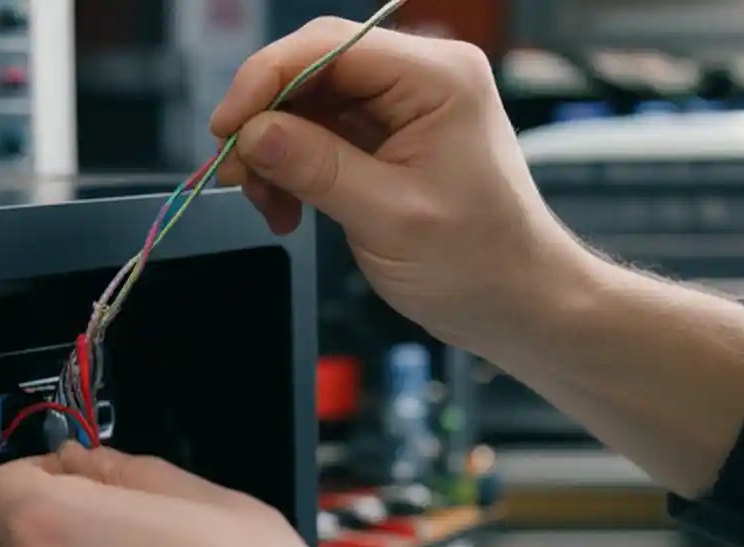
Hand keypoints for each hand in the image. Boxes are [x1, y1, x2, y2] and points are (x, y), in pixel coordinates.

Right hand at [211, 18, 597, 354]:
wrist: (517, 303)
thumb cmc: (480, 263)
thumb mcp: (388, 217)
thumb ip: (316, 168)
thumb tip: (252, 133)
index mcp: (437, 78)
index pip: (327, 46)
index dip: (265, 79)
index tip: (226, 127)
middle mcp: (421, 78)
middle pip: (311, 70)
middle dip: (265, 121)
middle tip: (236, 173)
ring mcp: (403, 107)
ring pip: (307, 105)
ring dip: (273, 152)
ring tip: (268, 203)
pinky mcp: (387, 138)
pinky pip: (319, 135)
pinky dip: (292, 168)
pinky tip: (287, 205)